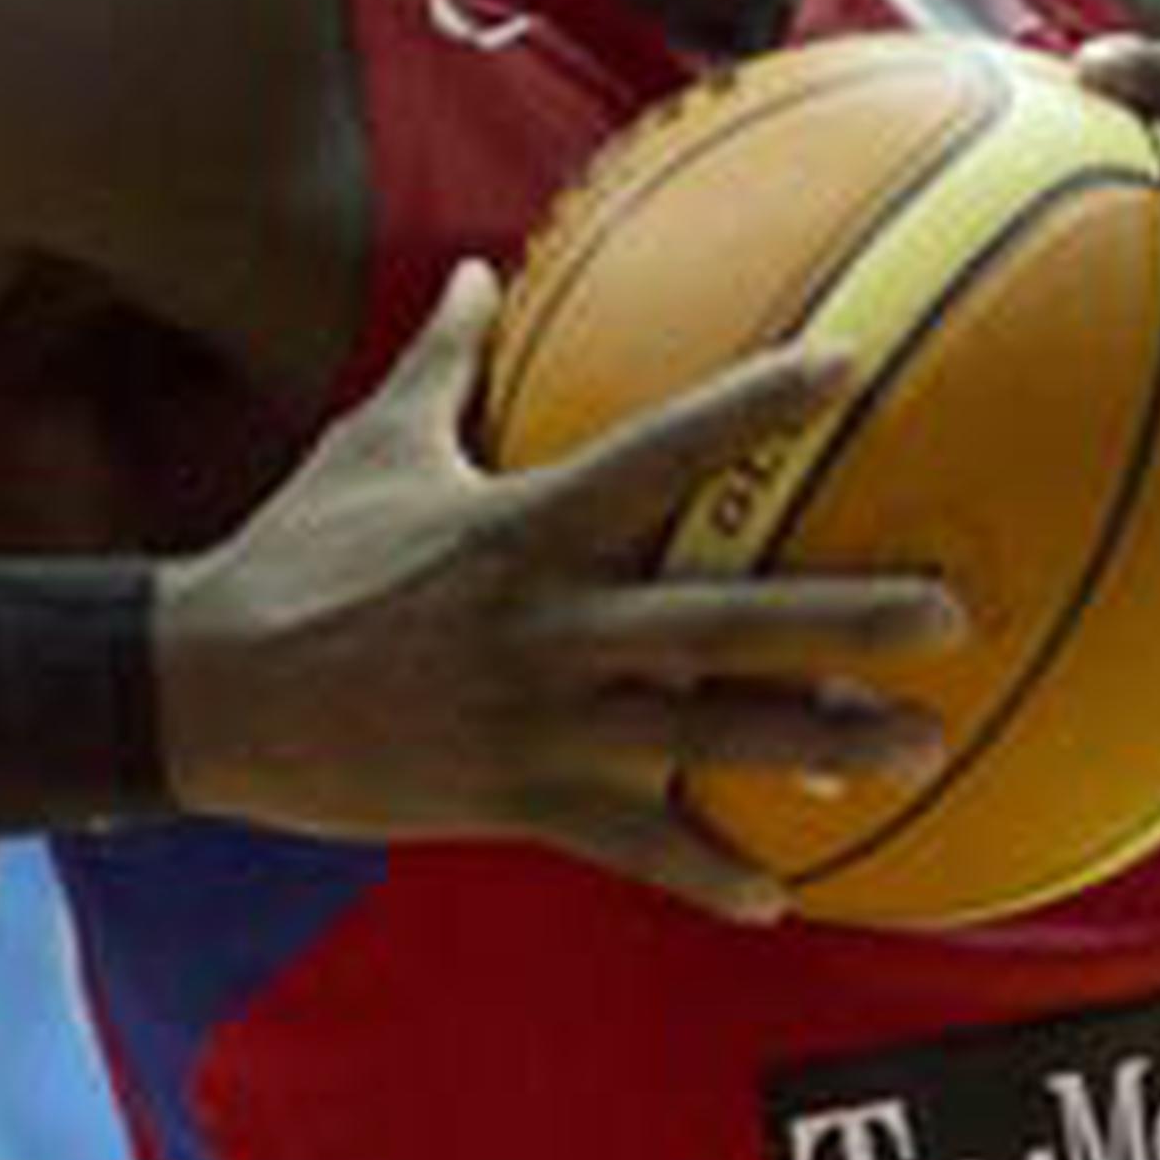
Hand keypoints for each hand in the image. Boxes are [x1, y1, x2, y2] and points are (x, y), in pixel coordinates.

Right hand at [155, 262, 961, 917]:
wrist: (207, 691)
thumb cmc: (295, 553)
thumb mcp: (370, 441)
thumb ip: (444, 357)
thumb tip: (486, 265)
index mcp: (522, 524)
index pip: (662, 451)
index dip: (755, 405)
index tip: (850, 367)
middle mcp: (546, 622)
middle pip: (720, 618)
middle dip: (841, 616)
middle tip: (952, 610)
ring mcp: (535, 719)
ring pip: (700, 738)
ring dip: (816, 745)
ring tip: (923, 748)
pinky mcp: (510, 797)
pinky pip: (625, 843)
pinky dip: (700, 870)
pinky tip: (777, 894)